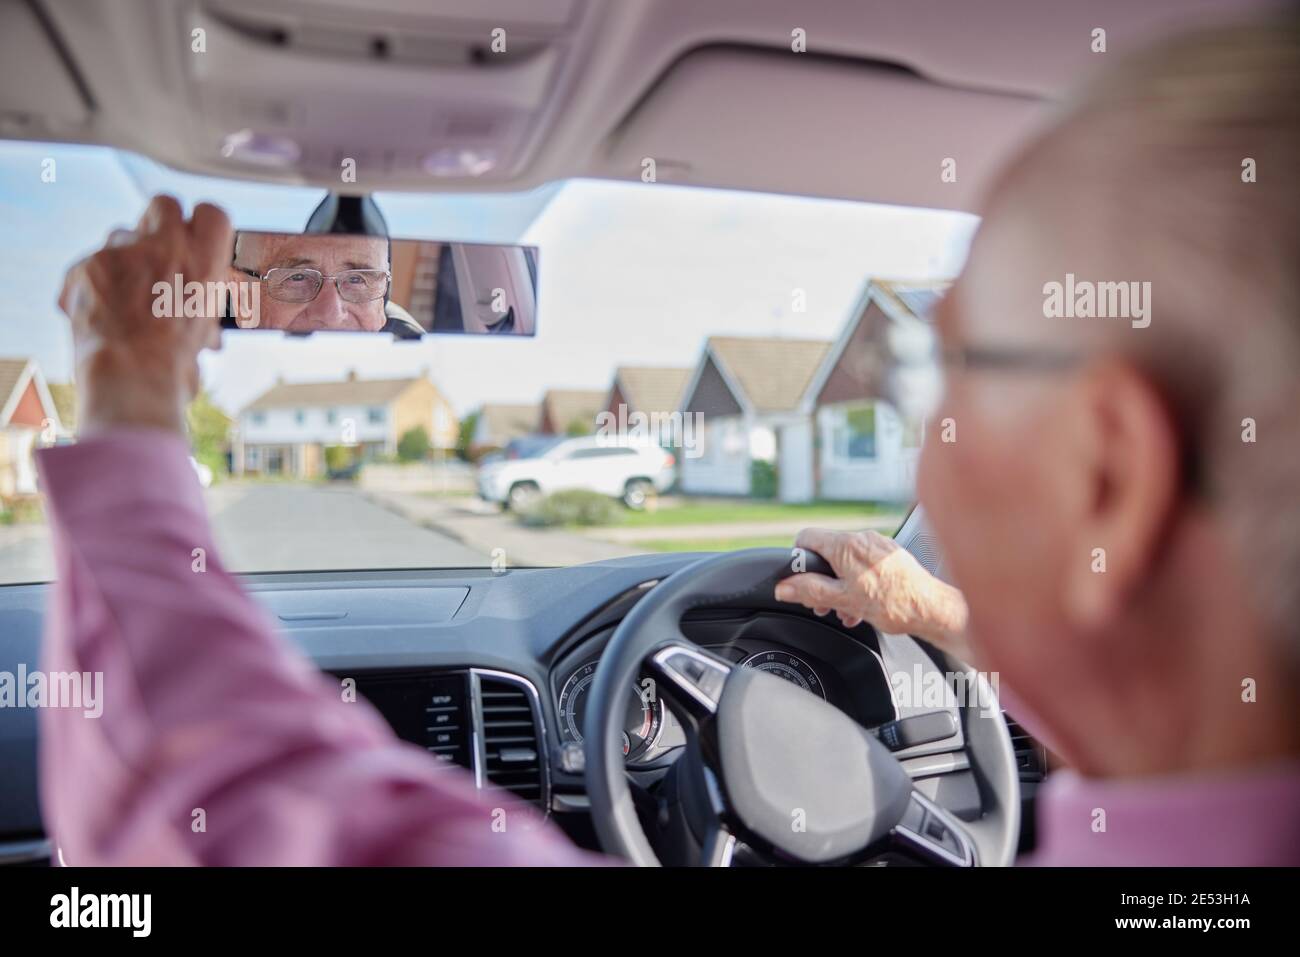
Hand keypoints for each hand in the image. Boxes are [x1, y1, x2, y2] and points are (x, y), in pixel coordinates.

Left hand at [59, 195, 232, 435]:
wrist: (130, 377)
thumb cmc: (174, 364)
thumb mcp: (203, 334)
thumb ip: (199, 311)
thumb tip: (203, 331)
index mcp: (205, 261)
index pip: (212, 213)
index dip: (201, 226)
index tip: (196, 241)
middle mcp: (167, 245)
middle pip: (164, 204)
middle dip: (159, 224)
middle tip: (157, 254)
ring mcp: (124, 250)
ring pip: (120, 235)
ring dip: (122, 257)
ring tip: (121, 296)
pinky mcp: (88, 264)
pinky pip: (88, 265)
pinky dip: (88, 285)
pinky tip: (92, 312)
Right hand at [774, 528, 974, 663]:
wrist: (931, 609)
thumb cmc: (894, 603)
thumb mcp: (843, 600)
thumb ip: (809, 591)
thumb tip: (784, 586)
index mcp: (846, 546)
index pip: (806, 537)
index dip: (797, 559)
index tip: (798, 579)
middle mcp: (862, 539)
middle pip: (825, 552)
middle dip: (819, 578)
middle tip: (822, 603)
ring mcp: (878, 545)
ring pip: (845, 561)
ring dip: (839, 585)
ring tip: (845, 608)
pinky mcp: (890, 555)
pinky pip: (863, 564)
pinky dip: (856, 581)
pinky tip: (862, 605)